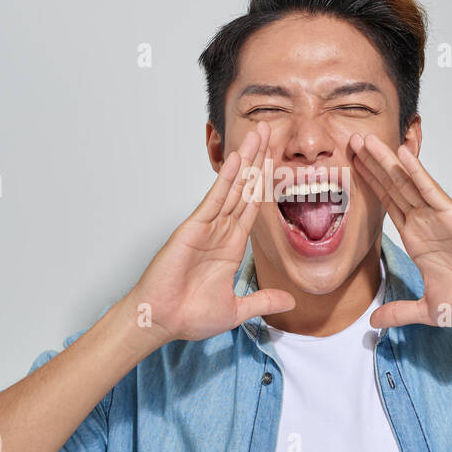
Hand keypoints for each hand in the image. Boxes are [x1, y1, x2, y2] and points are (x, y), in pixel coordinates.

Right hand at [124, 122, 295, 343]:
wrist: (161, 321)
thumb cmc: (188, 316)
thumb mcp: (236, 309)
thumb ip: (263, 301)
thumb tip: (290, 302)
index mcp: (231, 246)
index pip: (253, 206)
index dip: (265, 183)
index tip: (276, 160)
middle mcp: (220, 231)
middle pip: (245, 188)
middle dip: (258, 160)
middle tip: (270, 130)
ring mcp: (207, 227)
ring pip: (232, 187)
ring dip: (246, 160)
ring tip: (258, 134)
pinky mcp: (193, 228)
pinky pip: (214, 199)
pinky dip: (226, 179)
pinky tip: (238, 160)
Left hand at [349, 132, 451, 330]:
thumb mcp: (425, 310)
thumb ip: (398, 313)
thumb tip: (373, 323)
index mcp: (416, 240)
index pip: (387, 205)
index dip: (368, 186)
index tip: (350, 167)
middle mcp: (424, 224)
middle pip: (391, 187)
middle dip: (370, 165)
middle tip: (349, 141)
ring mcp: (437, 217)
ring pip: (406, 183)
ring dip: (386, 161)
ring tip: (366, 140)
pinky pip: (430, 190)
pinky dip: (416, 172)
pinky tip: (401, 155)